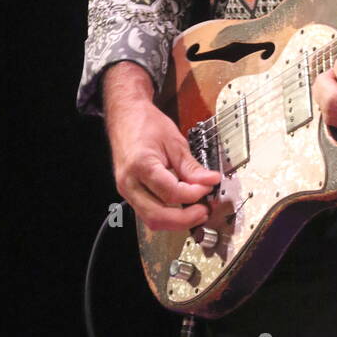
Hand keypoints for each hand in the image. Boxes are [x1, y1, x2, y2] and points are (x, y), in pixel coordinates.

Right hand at [104, 63, 220, 230]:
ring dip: (176, 221)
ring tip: (197, 211)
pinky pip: (148, 212)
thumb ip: (191, 166)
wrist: (126, 115)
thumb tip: (210, 181)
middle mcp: (129, 183)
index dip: (194, 194)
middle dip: (185, 219)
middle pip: (157, 215)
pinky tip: (182, 208)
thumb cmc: (146, 123)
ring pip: (151, 219)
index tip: (208, 187)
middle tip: (204, 211)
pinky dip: (167, 214)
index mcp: (141, 166)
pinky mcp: (129, 193)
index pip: (171, 193)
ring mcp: (126, 190)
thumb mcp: (174, 141)